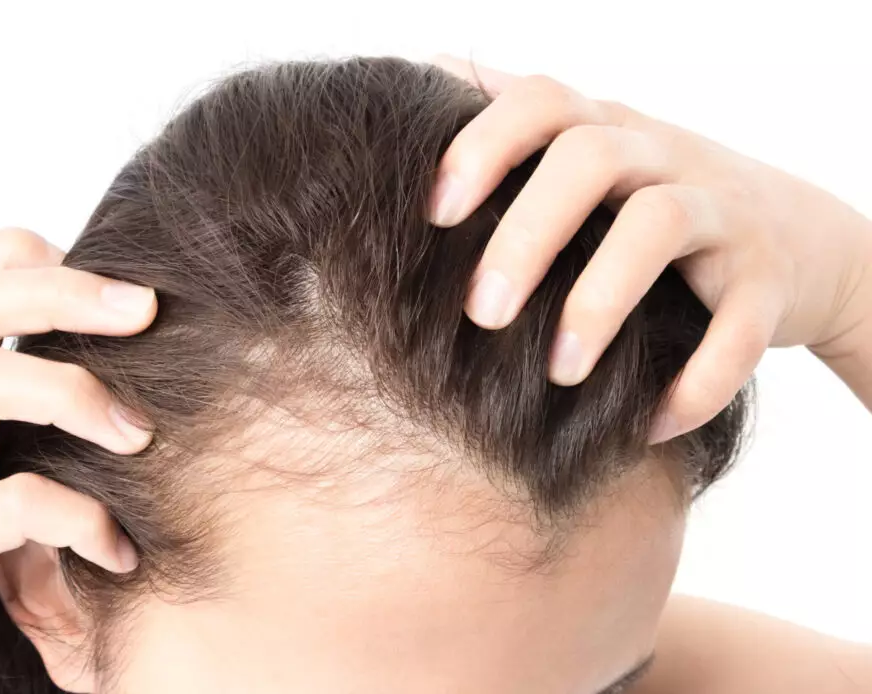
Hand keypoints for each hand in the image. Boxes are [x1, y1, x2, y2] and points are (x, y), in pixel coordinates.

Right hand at [0, 229, 157, 693]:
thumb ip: (27, 398)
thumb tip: (133, 358)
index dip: (34, 258)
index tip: (111, 291)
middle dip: (64, 290)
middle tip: (147, 308)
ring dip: (73, 392)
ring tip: (139, 435)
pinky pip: (13, 505)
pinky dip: (80, 518)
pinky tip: (118, 547)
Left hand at [430, 55, 871, 440]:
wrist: (794, 235)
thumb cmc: (657, 201)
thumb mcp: (594, 155)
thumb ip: (519, 124)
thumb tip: (429, 68)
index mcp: (604, 132)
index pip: (541, 102)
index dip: (484, 145)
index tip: (436, 215)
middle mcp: (661, 157)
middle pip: (589, 158)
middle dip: (527, 235)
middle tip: (482, 315)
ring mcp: (721, 211)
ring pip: (659, 224)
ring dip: (601, 302)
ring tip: (561, 373)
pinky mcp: (767, 278)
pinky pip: (738, 326)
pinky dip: (697, 379)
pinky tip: (652, 423)